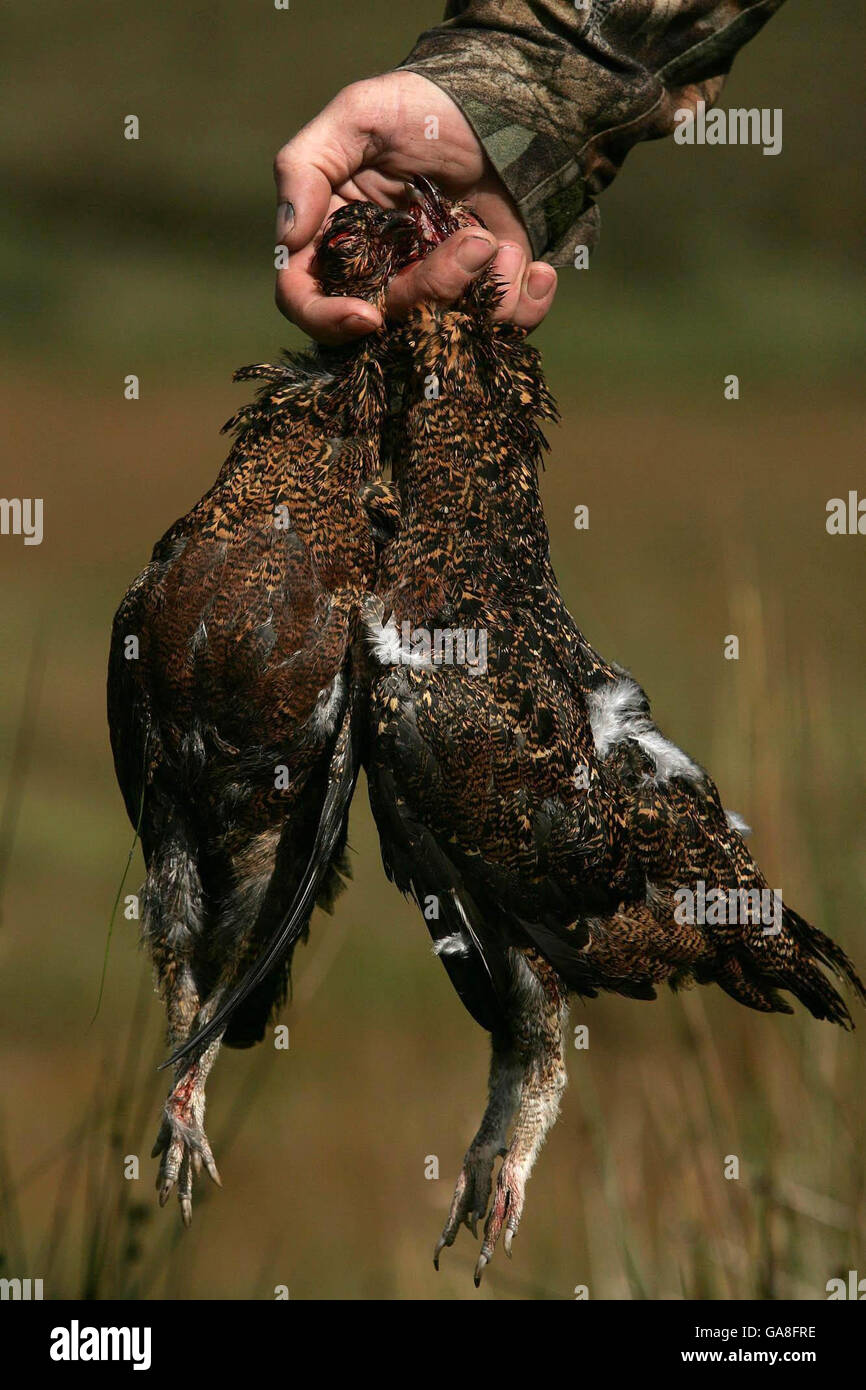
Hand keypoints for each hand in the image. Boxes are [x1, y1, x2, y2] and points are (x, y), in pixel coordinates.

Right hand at [274, 71, 556, 343]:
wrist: (499, 105)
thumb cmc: (419, 105)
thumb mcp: (357, 115)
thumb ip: (305, 167)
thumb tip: (288, 238)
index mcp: (333, 241)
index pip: (306, 301)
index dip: (328, 320)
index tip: (367, 317)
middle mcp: (378, 276)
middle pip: (387, 322)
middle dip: (434, 290)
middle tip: (473, 242)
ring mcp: (434, 289)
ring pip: (446, 329)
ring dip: (483, 295)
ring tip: (501, 242)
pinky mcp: (485, 294)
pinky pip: (500, 326)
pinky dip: (524, 305)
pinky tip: (537, 268)